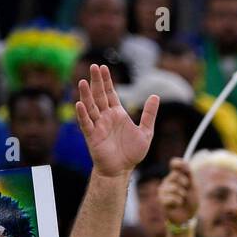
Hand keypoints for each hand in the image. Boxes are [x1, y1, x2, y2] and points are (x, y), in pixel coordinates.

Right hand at [75, 64, 158, 178]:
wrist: (121, 170)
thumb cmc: (131, 152)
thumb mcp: (146, 132)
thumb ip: (149, 115)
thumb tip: (155, 96)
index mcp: (117, 114)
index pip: (110, 93)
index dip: (107, 81)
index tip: (103, 68)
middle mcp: (106, 117)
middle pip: (99, 96)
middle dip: (97, 82)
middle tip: (94, 66)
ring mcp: (98, 125)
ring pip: (90, 107)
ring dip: (86, 94)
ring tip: (83, 81)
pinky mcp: (92, 136)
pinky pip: (86, 124)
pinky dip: (83, 114)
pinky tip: (80, 104)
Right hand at [159, 157, 198, 226]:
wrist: (188, 216)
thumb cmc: (190, 201)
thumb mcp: (193, 186)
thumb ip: (189, 174)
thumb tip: (183, 161)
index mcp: (176, 176)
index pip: (175, 164)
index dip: (178, 163)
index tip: (180, 165)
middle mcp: (167, 181)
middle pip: (176, 175)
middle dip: (185, 184)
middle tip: (185, 192)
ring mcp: (163, 190)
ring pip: (175, 188)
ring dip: (182, 196)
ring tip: (181, 200)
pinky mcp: (162, 200)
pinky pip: (172, 198)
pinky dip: (178, 203)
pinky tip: (177, 205)